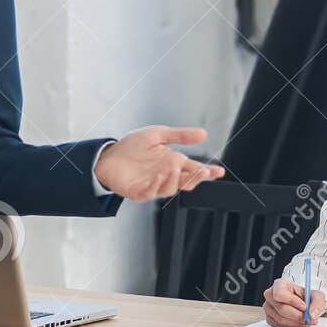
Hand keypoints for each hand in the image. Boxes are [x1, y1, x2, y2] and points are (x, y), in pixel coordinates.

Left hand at [93, 125, 225, 201]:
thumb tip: (204, 134)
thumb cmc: (133, 146)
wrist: (108, 155)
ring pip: (170, 189)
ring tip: (174, 166)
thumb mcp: (158, 135)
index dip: (207, 172)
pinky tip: (158, 176)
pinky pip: (150, 193)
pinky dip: (156, 186)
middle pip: (186, 182)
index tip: (218, 171)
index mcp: (173, 163)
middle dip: (197, 178)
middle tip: (203, 171)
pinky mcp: (139, 192)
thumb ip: (180, 136)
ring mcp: (153, 186)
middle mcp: (166, 176)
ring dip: (174, 179)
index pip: (194, 169)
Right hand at [263, 278, 326, 326]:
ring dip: (296, 322)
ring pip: (281, 319)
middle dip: (297, 315)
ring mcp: (268, 308)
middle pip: (281, 309)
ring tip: (304, 320)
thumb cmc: (307, 298)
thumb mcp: (317, 296)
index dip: (292, 301)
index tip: (305, 306)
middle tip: (308, 318)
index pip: (279, 294)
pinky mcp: (269, 319)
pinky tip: (298, 323)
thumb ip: (317, 303)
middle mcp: (270, 295)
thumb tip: (311, 315)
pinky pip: (280, 326)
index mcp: (279, 285)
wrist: (303, 305)